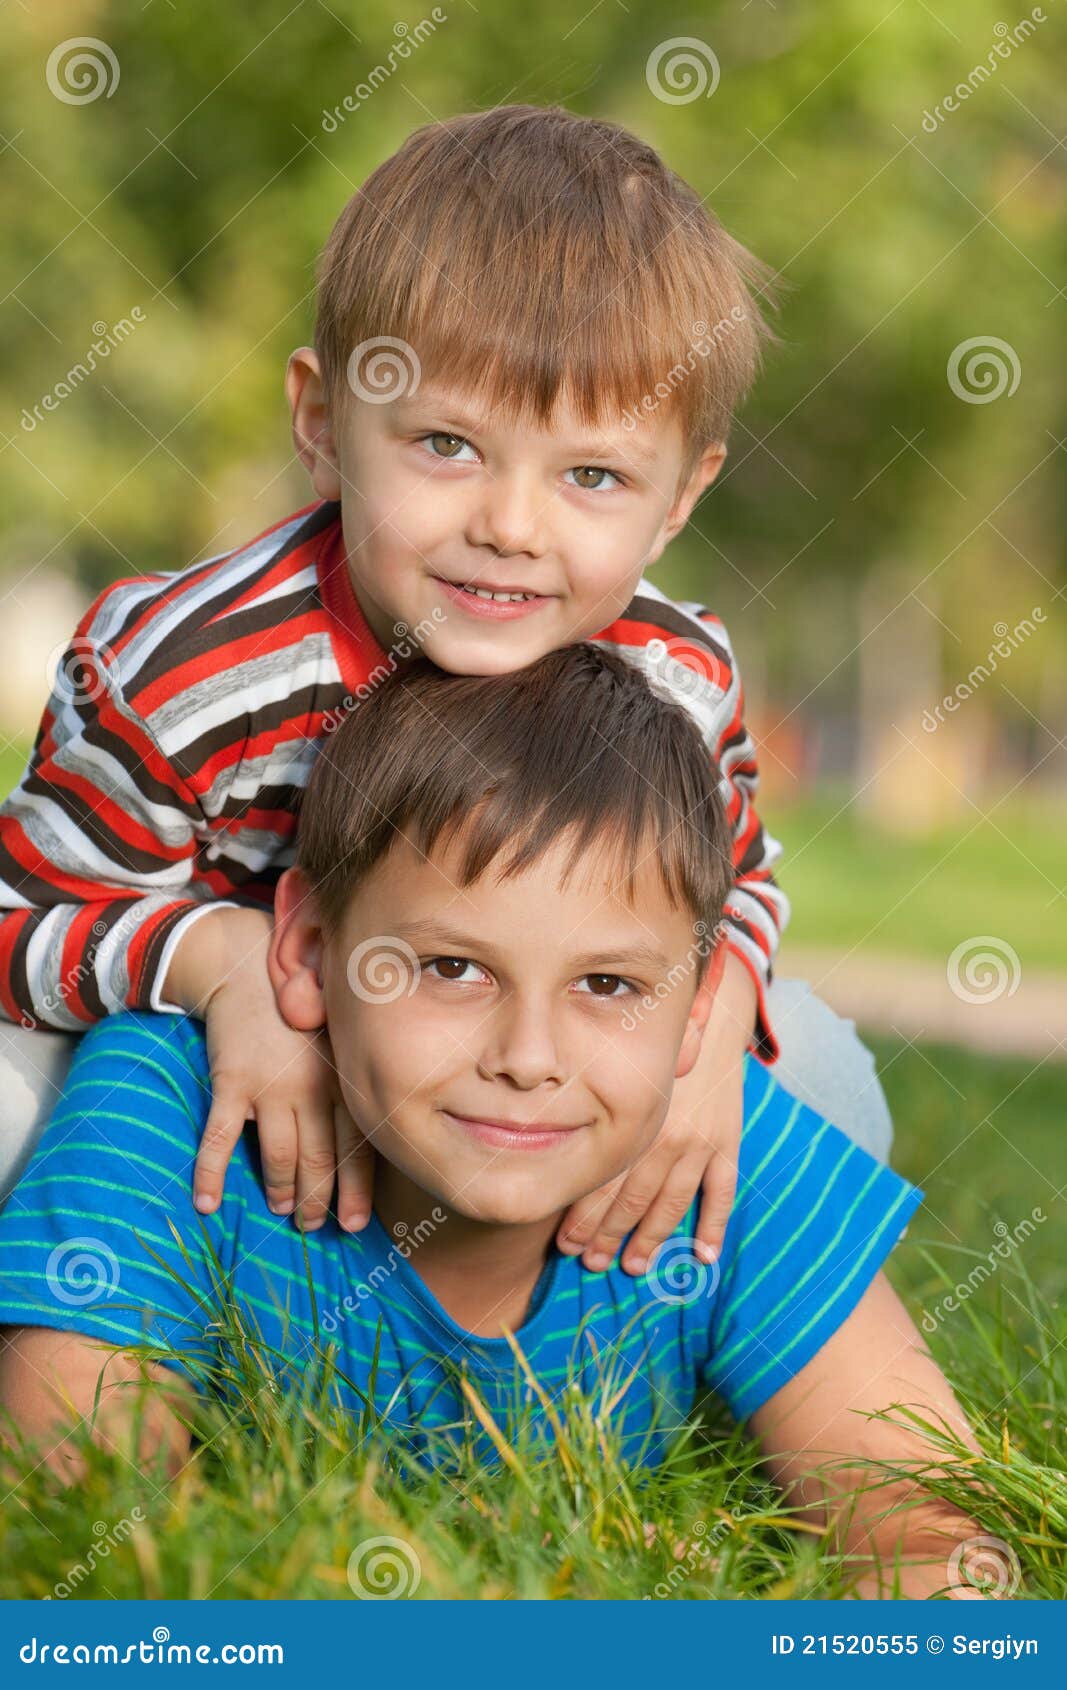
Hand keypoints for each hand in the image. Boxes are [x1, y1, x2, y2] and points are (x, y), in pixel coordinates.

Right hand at [165, 908, 372, 1230]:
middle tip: (313, 1226)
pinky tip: (206, 1203)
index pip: (356, 1147)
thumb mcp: (337, 1042)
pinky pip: (220, 1139)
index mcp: (343, 1080)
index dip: (355, 1190)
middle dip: (317, 1199)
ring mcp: (270, 1087)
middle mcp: (312, 1088)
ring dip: (278, 1191)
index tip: (355, 1223)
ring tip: (278, 1210)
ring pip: (278, 1157)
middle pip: (319, 1159)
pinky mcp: (232, 1083)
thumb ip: (349, 1085)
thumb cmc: (301, 1013)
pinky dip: (212, 1174)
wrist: (250, 969)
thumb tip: (370, 1137)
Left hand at [555, 950, 756, 1274]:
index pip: (600, 1181)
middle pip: (631, 1200)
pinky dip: (714, 1225)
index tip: (565, 1245)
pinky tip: (705, 1255)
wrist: (709, 1019)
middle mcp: (663, 1137)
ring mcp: (698, 1142)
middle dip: (608, 1236)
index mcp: (629, 1122)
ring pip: (672, 1204)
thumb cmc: (648, 1048)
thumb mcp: (612, 1071)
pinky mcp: (727, 1142)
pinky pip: (723, 1192)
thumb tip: (541, 1141)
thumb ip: (587, 1109)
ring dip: (651, 1239)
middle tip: (592, 1263)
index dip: (581, 1217)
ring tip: (633, 1265)